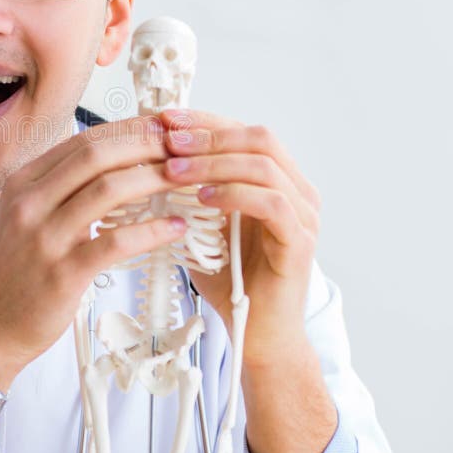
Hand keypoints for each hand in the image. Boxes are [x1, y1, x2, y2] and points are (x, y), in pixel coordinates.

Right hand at [0, 117, 196, 388]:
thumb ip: (58, 189)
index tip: (160, 126)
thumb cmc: (12, 274)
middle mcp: (30, 202)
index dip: (127, 129)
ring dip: (153, 178)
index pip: (82, 141)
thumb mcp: (23, 217)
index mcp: (23, 183)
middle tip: (180, 144)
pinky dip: (152, 231)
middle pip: (97, 155)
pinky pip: (116, 242)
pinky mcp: (62, 274)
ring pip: (108, 190)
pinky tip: (175, 228)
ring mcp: (44, 237)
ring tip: (185, 177)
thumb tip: (111, 164)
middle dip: (145, 143)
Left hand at [160, 109, 321, 366]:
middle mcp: (297, 189)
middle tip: (169, 141)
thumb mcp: (202, 221)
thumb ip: (190, 188)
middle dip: (209, 135)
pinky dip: (234, 194)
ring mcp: (304, 214)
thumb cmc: (227, 277)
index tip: (165, 119)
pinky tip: (203, 199)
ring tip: (174, 170)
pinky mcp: (300, 241)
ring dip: (213, 163)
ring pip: (263, 165)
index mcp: (275, 178)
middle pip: (258, 137)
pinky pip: (271, 203)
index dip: (204, 120)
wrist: (256, 333)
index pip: (242, 129)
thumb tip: (148, 154)